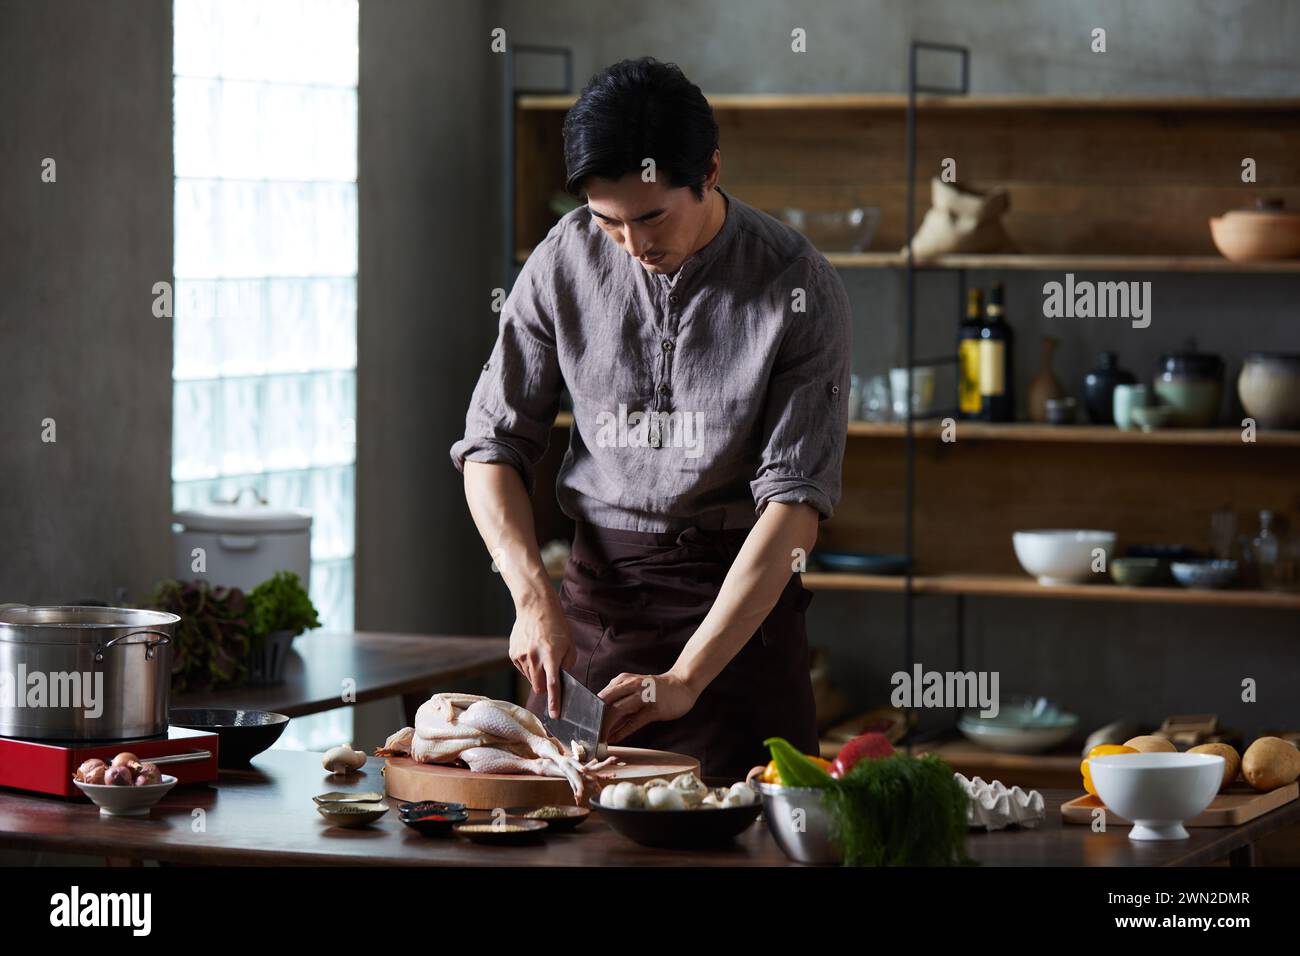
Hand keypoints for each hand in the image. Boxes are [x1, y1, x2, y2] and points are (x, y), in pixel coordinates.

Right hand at [509, 598, 575, 718]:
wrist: (535, 607)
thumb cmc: (556, 625)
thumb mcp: (569, 644)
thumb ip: (566, 664)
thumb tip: (560, 680)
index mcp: (551, 656)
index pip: (553, 685)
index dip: (554, 702)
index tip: (555, 715)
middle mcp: (534, 658)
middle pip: (538, 686)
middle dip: (544, 687)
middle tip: (549, 675)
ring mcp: (521, 656)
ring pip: (530, 678)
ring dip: (536, 674)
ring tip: (542, 655)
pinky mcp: (513, 653)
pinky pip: (522, 668)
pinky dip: (528, 666)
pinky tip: (532, 652)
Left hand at [598, 670, 697, 742]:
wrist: (682, 685)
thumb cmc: (656, 690)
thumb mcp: (635, 690)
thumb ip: (620, 702)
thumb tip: (602, 719)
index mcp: (624, 680)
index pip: (602, 696)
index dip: (592, 711)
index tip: (586, 724)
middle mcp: (631, 685)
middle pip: (606, 702)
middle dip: (596, 719)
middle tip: (590, 733)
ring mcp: (643, 696)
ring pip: (617, 711)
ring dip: (606, 727)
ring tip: (600, 738)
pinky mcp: (654, 708)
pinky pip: (634, 722)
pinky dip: (622, 732)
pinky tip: (614, 739)